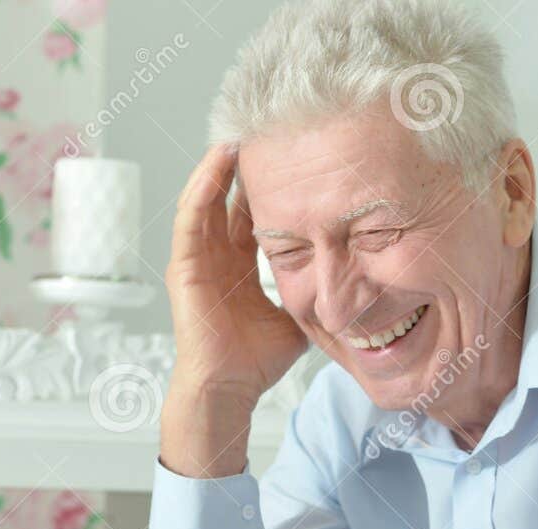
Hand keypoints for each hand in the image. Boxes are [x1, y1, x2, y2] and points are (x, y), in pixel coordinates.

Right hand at [161, 145, 308, 475]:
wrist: (230, 387)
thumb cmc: (258, 360)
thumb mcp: (298, 315)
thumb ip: (316, 291)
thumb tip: (354, 282)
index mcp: (242, 265)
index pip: (255, 214)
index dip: (272, 187)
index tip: (295, 158)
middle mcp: (218, 255)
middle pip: (229, 198)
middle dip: (246, 167)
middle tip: (266, 132)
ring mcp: (197, 258)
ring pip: (206, 198)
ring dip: (220, 165)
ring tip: (238, 133)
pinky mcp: (183, 265)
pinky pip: (191, 217)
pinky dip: (203, 188)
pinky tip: (217, 162)